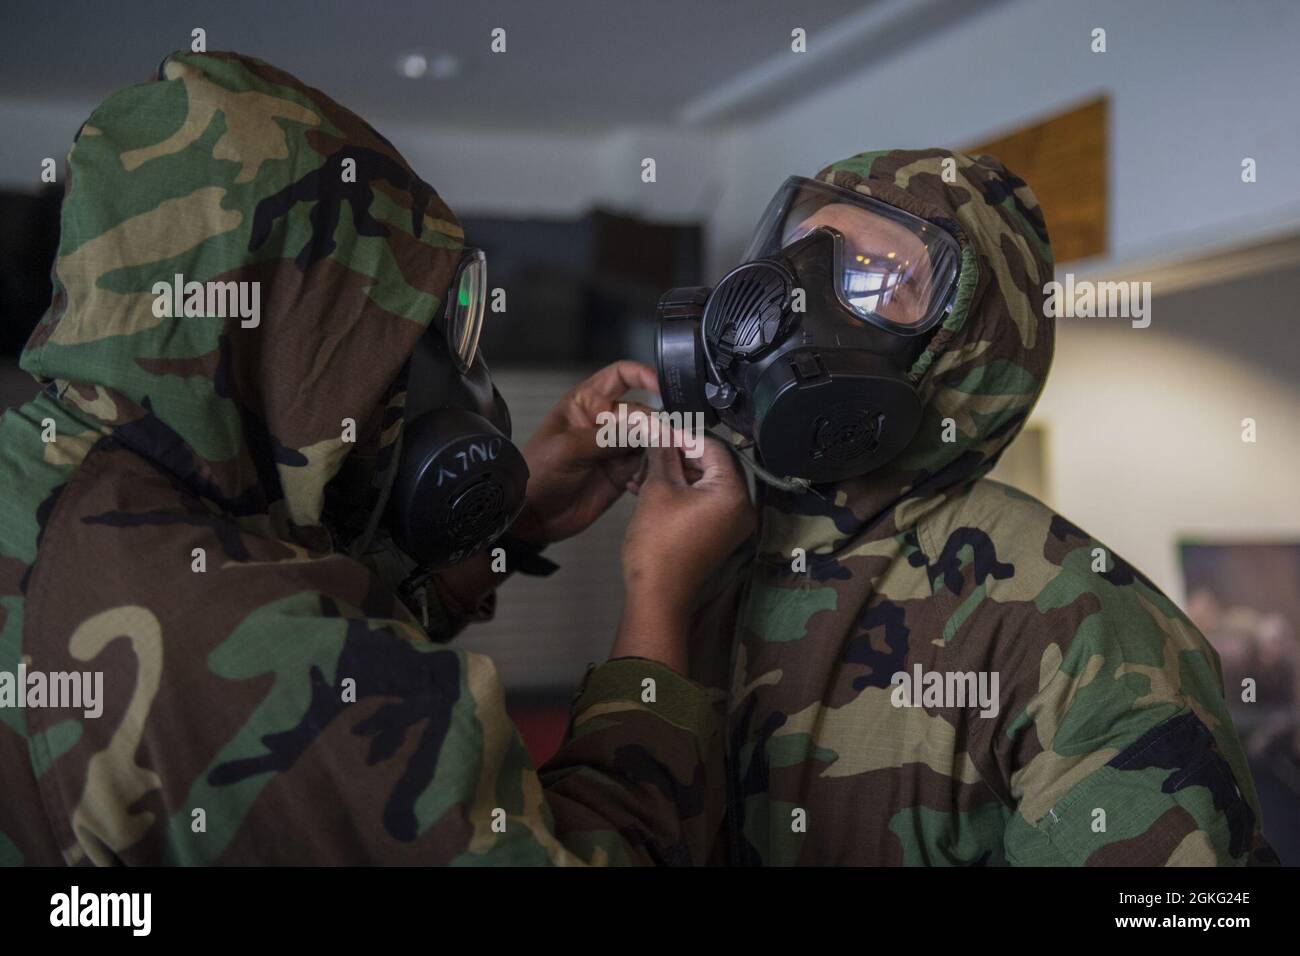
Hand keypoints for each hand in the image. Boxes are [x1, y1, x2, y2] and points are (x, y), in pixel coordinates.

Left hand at [519, 361, 657, 546]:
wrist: (532, 515)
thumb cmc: (537, 473)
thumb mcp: (569, 449)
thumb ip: (609, 438)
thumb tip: (648, 429)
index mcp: (586, 403)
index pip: (620, 376)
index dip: (642, 376)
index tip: (661, 387)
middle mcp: (604, 421)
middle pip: (642, 412)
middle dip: (657, 424)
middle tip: (666, 440)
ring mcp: (615, 447)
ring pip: (650, 438)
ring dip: (662, 446)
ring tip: (669, 457)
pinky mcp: (623, 472)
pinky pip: (648, 464)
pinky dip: (655, 467)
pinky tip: (649, 475)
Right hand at [620, 436, 754, 617]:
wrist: (658, 595)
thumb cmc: (658, 541)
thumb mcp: (657, 489)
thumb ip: (661, 453)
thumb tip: (658, 426)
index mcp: (733, 493)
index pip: (712, 447)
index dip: (682, 436)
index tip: (656, 431)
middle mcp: (741, 507)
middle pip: (710, 465)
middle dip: (675, 456)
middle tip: (646, 451)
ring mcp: (731, 523)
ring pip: (702, 484)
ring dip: (673, 474)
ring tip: (640, 473)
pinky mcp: (718, 534)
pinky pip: (702, 503)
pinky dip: (679, 494)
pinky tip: (646, 490)